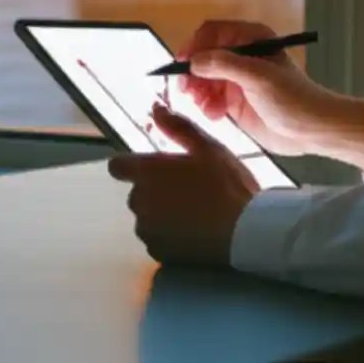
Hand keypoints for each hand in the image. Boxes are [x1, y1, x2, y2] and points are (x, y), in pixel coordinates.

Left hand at [108, 104, 258, 266]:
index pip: (118, 166)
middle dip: (155, 191)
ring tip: (194, 213)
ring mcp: (148, 230)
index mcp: (147, 172)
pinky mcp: (158, 253)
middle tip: (188, 189)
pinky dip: (170, 236)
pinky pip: (158, 240)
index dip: (132, 165)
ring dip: (161, 214)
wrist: (246, 232)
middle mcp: (140, 201)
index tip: (155, 168)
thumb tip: (156, 109)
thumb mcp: (207, 147)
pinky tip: (194, 232)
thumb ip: (177, 127)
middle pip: (137, 193)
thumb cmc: (227, 184)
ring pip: (147, 218)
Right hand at [178, 20, 363, 166]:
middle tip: (187, 91)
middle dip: (193, 73)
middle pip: (203, 56)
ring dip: (198, 92)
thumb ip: (225, 65)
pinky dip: (207, 106)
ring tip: (206, 106)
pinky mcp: (234, 101)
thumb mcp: (259, 77)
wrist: (310, 129)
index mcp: (251, 39)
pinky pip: (209, 98)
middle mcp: (241, 55)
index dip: (195, 45)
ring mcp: (236, 79)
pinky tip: (216, 116)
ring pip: (202, 78)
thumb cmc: (291, 98)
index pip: (212, 32)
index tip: (183, 64)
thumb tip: (194, 61)